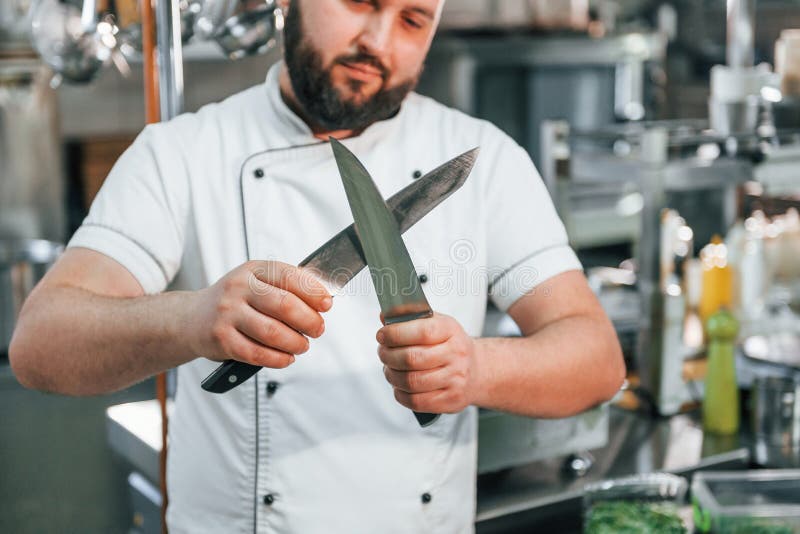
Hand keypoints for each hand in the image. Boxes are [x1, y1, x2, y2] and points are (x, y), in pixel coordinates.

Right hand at [187, 261, 330, 367]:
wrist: (190, 318)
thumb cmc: (236, 301)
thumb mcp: (256, 282)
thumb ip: (287, 287)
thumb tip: (323, 300)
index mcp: (253, 270)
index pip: (290, 276)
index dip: (314, 291)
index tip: (327, 304)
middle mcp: (238, 288)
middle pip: (285, 305)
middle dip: (309, 321)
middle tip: (318, 329)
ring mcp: (228, 313)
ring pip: (273, 332)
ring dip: (296, 343)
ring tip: (302, 345)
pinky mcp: (221, 340)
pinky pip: (257, 354)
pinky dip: (278, 359)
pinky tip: (287, 358)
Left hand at [377, 313, 477, 413]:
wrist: (477, 370)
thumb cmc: (449, 345)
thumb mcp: (436, 323)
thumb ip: (410, 318)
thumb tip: (385, 317)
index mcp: (451, 330)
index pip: (422, 332)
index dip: (396, 334)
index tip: (382, 335)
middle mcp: (456, 354)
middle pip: (412, 358)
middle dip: (389, 356)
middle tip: (382, 353)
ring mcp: (456, 379)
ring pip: (412, 382)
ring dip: (391, 376)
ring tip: (389, 370)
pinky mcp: (451, 400)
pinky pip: (417, 402)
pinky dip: (400, 394)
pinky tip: (399, 386)